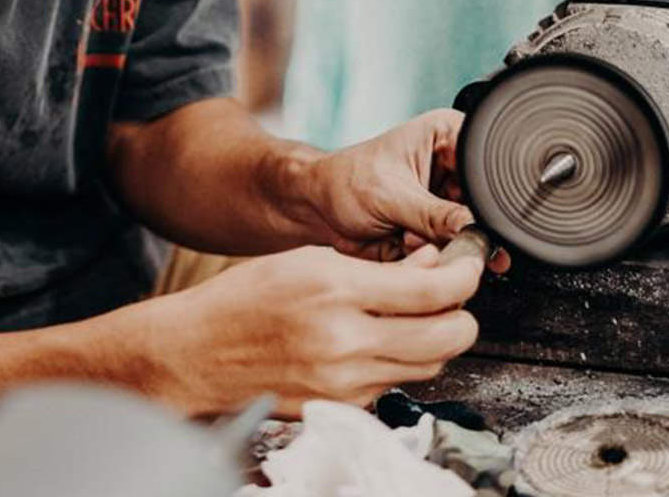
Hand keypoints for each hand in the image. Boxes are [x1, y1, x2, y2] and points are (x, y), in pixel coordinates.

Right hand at [147, 243, 482, 415]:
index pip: (432, 292)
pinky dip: (399, 361)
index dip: (465, 277)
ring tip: (418, 315)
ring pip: (429, 365)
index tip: (469, 266)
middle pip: (447, 337)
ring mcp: (345, 382)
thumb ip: (375, 267)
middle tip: (455, 295)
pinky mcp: (342, 407)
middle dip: (463, 313)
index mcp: (336, 291)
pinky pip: (395, 384)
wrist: (199, 354)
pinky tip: (380, 340)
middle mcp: (346, 342)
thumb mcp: (310, 260)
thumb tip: (430, 267)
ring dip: (435, 338)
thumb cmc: (245, 299)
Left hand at [301, 108, 508, 268]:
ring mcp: (449, 199)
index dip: (485, 196)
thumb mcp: (392, 196)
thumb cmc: (346, 183)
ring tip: (405, 234)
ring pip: (471, 233)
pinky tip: (404, 242)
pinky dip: (431, 255)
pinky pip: (453, 251)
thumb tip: (475, 233)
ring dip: (440, 244)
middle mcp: (455, 166)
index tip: (469, 220)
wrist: (319, 209)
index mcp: (449, 136)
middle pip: (485, 205)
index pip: (487, 166)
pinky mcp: (440, 228)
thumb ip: (436, 217)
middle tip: (421, 231)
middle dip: (456, 228)